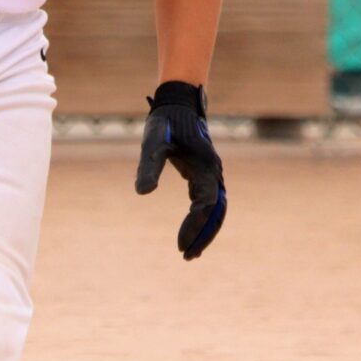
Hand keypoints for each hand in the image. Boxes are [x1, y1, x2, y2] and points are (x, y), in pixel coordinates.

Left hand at [135, 81, 225, 259]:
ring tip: (191, 252)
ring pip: (217, 209)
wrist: (178, 104)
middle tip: (187, 256)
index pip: (206, 204)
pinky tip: (192, 231)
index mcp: (205, 166)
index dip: (195, 225)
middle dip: (204, 235)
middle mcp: (213, 172)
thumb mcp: (153, 143)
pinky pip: (210, 202)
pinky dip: (204, 219)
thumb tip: (143, 193)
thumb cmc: (164, 122)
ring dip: (207, 230)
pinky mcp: (204, 174)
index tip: (180, 244)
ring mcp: (211, 173)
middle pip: (217, 212)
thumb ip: (148, 166)